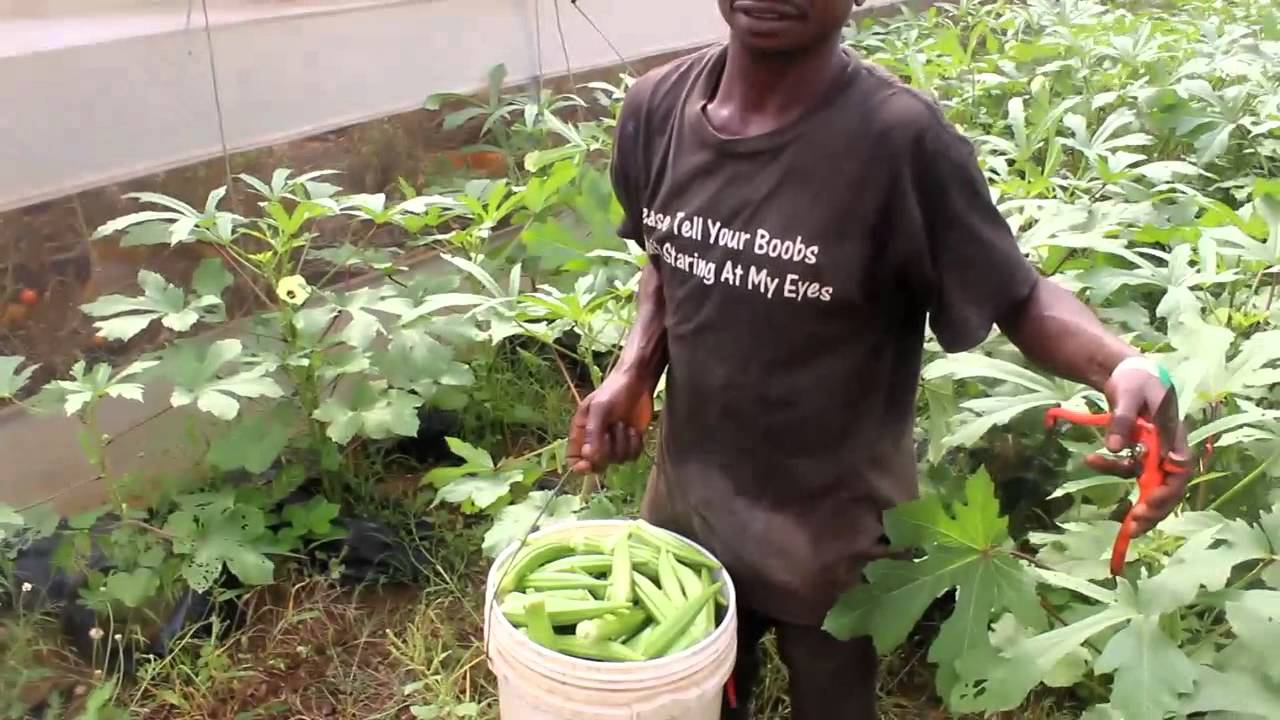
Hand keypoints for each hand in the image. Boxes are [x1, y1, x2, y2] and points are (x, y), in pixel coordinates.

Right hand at [567, 370, 654, 473]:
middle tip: (612, 430)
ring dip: (623, 443)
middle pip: (597, 465)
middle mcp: (596, 441)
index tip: (590, 463)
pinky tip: (634, 430)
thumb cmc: (614, 391)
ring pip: (617, 461)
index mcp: (581, 432)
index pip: (573, 460)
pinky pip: (632, 457)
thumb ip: (594, 432)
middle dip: (607, 451)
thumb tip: (589, 456)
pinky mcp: (630, 444)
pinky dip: (635, 444)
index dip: (579, 467)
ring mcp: (614, 444)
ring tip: (623, 423)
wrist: (638, 382)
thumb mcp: (600, 408)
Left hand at [1083, 363, 1191, 535]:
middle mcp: (1168, 448)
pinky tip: (1090, 459)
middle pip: (1169, 486)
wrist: (1126, 373)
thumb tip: (1116, 448)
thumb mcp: (1129, 394)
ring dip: (1140, 504)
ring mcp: (1154, 453)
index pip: (1179, 471)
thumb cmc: (1134, 381)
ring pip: (1152, 486)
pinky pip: (1129, 470)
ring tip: (1124, 524)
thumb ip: (1123, 419)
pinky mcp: (1140, 453)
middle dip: (1154, 509)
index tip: (1147, 505)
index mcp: (1174, 434)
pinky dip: (1111, 469)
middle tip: (1134, 526)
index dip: (1167, 491)